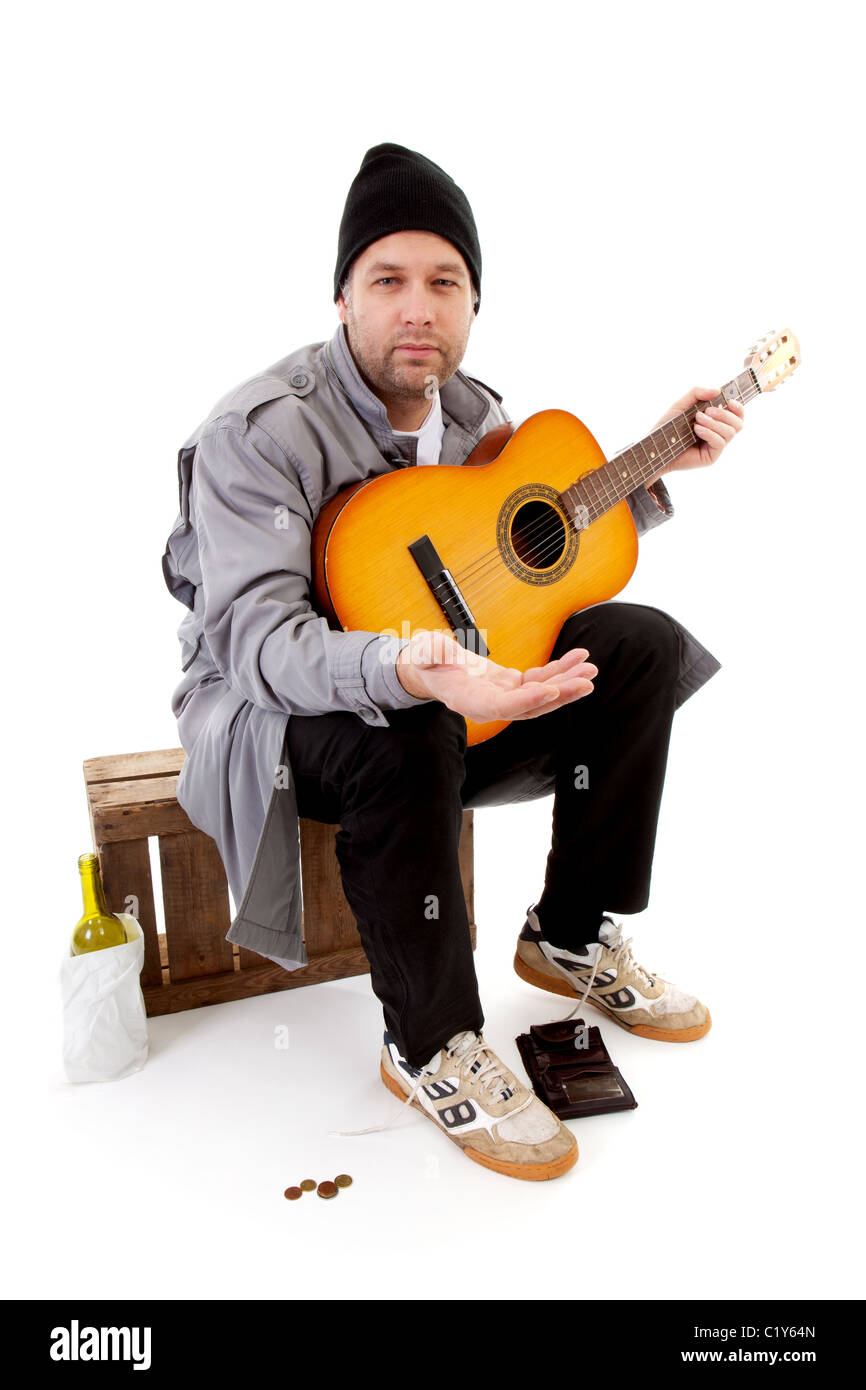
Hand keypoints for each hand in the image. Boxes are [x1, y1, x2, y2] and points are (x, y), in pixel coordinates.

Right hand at [395, 628, 596, 723]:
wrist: (433, 669)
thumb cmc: (426, 661)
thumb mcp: (423, 654)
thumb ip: (430, 653)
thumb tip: (442, 651)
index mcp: (470, 702)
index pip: (502, 707)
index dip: (527, 701)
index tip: (551, 691)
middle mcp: (493, 705)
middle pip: (531, 707)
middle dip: (560, 695)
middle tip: (586, 683)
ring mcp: (506, 697)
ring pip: (542, 696)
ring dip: (568, 684)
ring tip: (591, 671)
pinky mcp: (514, 686)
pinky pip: (541, 680)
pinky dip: (561, 669)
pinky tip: (579, 658)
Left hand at [647, 386, 744, 481]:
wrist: (656, 446)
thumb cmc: (668, 425)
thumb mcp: (681, 404)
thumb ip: (697, 393)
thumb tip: (718, 390)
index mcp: (716, 420)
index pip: (737, 415)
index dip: (738, 407)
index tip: (730, 401)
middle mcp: (719, 433)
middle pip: (738, 423)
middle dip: (725, 414)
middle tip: (707, 411)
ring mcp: (715, 446)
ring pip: (731, 432)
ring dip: (715, 423)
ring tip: (697, 420)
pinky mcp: (711, 456)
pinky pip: (720, 442)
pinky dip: (710, 433)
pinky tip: (697, 430)